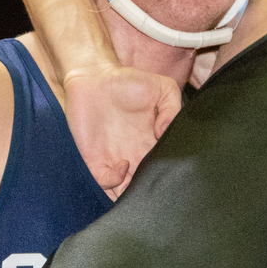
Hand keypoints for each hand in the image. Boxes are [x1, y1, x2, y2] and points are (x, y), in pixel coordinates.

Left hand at [63, 65, 181, 198]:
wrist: (93, 77)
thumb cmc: (126, 81)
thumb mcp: (162, 88)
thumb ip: (174, 109)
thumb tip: (168, 132)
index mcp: (151, 143)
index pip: (162, 168)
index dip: (168, 174)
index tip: (173, 172)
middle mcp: (134, 155)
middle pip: (145, 184)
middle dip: (151, 189)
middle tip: (158, 184)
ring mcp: (114, 160)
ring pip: (125, 190)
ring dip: (132, 190)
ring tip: (139, 178)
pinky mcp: (94, 161)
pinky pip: (105, 183)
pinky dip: (115, 182)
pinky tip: (124, 166)